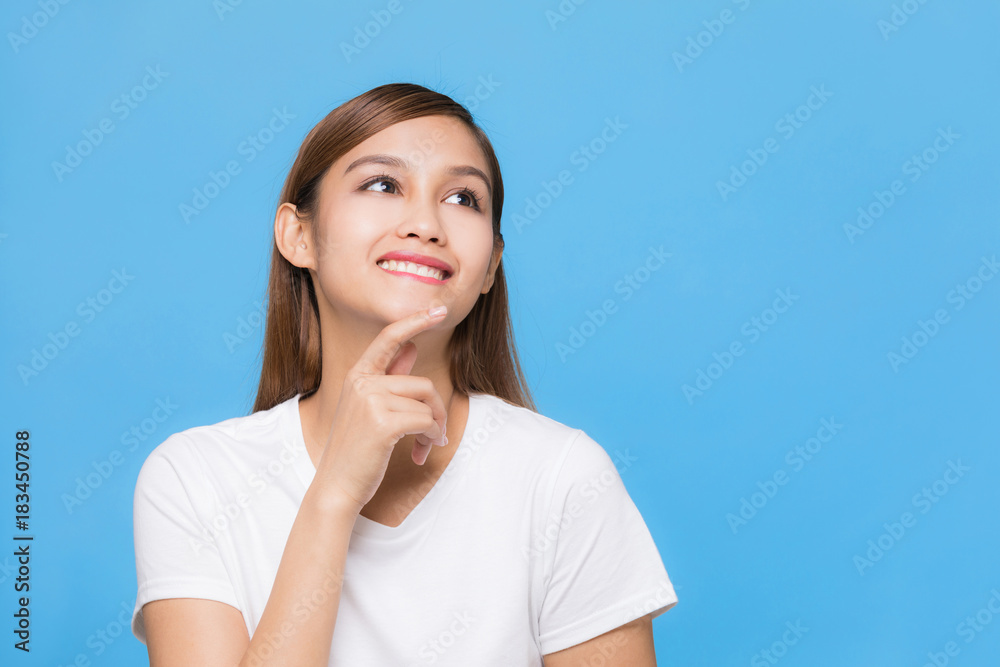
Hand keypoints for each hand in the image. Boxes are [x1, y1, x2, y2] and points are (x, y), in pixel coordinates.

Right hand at [312, 304, 449, 510]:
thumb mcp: (369, 409)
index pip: (389, 338)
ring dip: (434, 429)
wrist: (336, 487)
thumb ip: (390, 378)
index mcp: (357, 376)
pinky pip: (425, 421)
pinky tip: (418, 453)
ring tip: (425, 446)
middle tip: (436, 435)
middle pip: (423, 384)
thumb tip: (411, 348)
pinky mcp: (382, 422)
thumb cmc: (356, 451)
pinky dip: (430, 438)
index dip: (415, 322)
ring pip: (427, 404)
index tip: (439, 310)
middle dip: (437, 412)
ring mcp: (370, 400)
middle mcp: (362, 382)